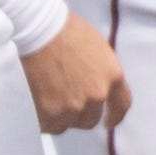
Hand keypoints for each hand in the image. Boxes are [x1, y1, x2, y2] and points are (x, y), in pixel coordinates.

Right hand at [21, 11, 130, 132]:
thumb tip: (97, 86)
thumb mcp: (96, 46)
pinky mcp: (50, 115)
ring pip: (66, 123)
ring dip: (58, 114)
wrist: (36, 28)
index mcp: (112, 75)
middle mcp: (97, 95)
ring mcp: (73, 107)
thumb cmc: (63, 29)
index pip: (121, 106)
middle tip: (61, 96)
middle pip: (90, 119)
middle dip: (78, 112)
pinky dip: (41, 117)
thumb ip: (101, 72)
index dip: (114, 117)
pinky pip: (47, 126)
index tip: (108, 122)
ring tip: (45, 92)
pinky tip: (34, 98)